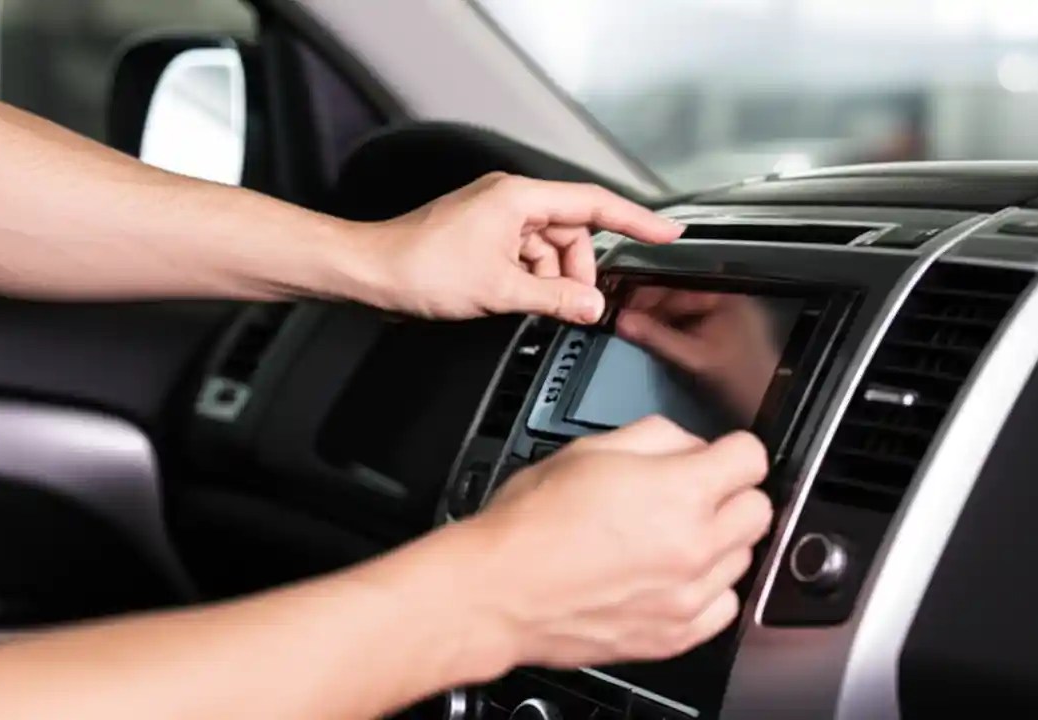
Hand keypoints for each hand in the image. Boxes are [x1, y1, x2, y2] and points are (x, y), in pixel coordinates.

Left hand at [361, 172, 681, 323]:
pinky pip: (523, 256)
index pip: (594, 203)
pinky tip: (521, 301)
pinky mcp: (481, 238)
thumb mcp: (500, 290)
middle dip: (578, 269)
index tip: (666, 233)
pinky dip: (530, 279)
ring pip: (547, 248)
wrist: (370, 273)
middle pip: (571, 232)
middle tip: (579, 304)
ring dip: (551, 279)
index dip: (636, 220)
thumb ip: (554, 298)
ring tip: (540, 306)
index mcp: (519, 198)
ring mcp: (494, 219)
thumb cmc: (420, 268)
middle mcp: (510, 201)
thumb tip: (591, 306)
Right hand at [466, 416, 771, 668]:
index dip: (732, 450)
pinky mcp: (675, 635)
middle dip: (732, 493)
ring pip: (744, 558)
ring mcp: (688, 596)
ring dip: (719, 542)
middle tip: (695, 493)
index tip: (720, 456)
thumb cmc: (531, 523)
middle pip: (759, 509)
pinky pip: (724, 606)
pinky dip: (707, 589)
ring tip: (670, 536)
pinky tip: (671, 576)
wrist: (498, 591)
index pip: (752, 458)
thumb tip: (690, 445)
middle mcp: (694, 546)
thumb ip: (657, 436)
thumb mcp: (590, 448)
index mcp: (679, 492)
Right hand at [616, 289, 781, 422]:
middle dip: (650, 308)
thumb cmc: (745, 381)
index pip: (676, 287)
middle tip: (624, 317)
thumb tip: (624, 322)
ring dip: (658, 319)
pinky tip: (654, 338)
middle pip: (677, 297)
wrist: (768, 404)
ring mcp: (726, 316)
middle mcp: (728, 300)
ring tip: (635, 328)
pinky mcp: (722, 332)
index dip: (646, 295)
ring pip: (681, 311)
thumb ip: (657, 338)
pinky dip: (670, 329)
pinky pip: (689, 323)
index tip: (623, 304)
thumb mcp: (694, 357)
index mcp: (726, 297)